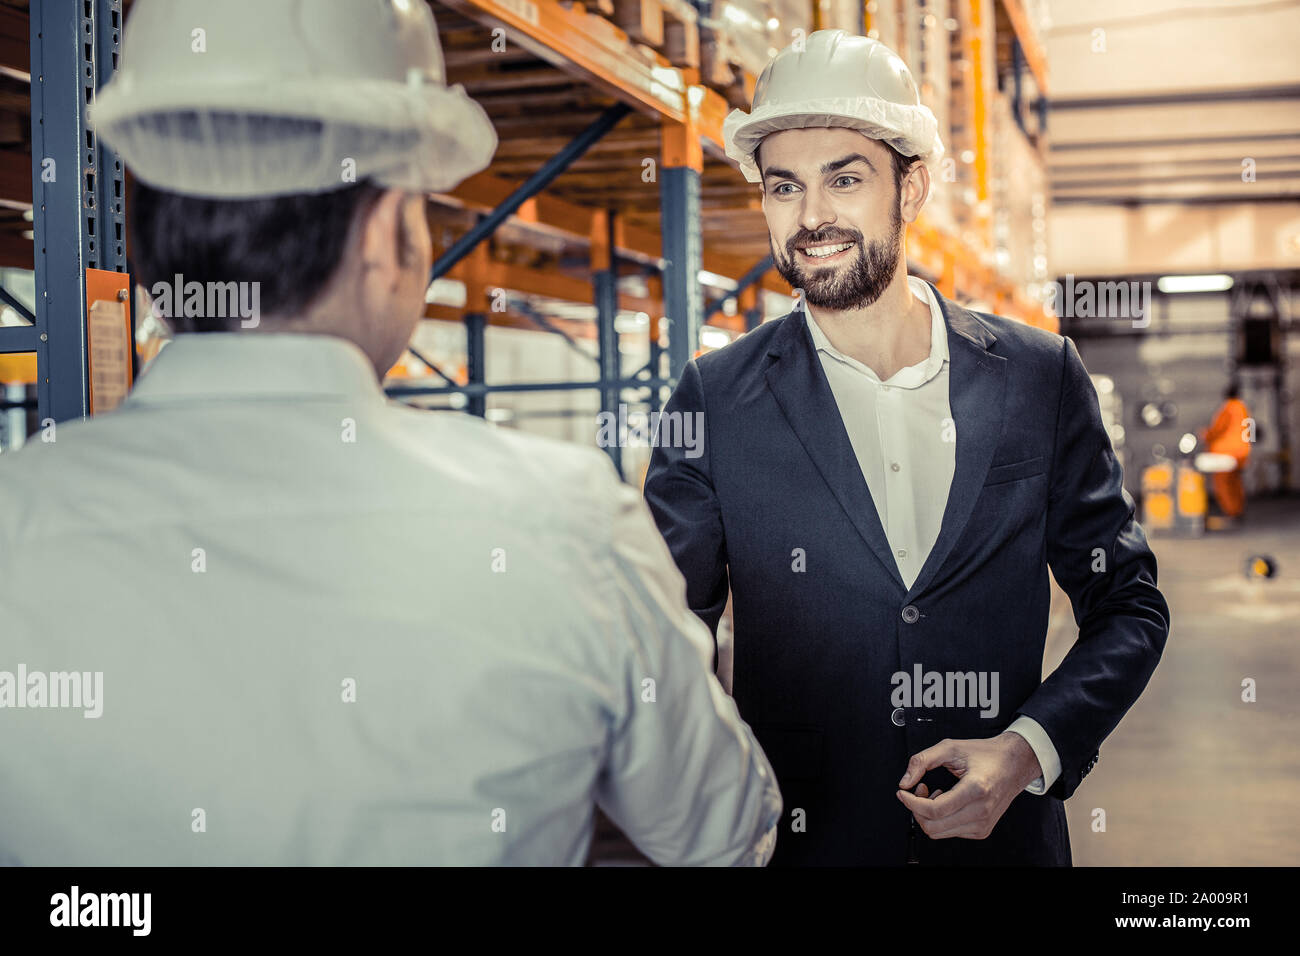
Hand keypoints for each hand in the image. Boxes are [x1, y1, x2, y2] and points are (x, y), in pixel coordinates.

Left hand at [896, 733, 1042, 839]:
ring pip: (939, 833)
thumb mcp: (951, 747)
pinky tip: (945, 800)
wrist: (1013, 764)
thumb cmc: (985, 754)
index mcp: (976, 789)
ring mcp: (983, 824)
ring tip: (933, 793)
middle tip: (918, 790)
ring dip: (928, 815)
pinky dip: (940, 819)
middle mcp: (981, 811)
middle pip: (934, 827)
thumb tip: (905, 781)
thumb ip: (922, 760)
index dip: (912, 803)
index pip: (935, 810)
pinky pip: (950, 832)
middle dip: (916, 810)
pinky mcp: (982, 830)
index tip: (903, 793)